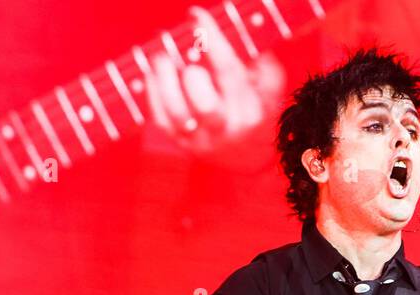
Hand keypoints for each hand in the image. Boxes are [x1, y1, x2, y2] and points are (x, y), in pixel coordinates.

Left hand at [145, 6, 284, 154]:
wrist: (247, 154)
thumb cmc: (254, 107)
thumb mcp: (267, 86)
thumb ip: (258, 60)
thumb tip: (238, 29)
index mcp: (251, 110)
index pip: (229, 73)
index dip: (211, 40)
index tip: (197, 15)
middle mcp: (227, 128)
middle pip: (206, 107)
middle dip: (191, 76)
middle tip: (181, 52)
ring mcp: (203, 139)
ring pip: (178, 115)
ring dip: (164, 82)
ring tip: (160, 58)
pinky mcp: (182, 142)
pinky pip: (161, 120)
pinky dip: (152, 94)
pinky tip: (151, 73)